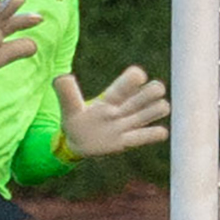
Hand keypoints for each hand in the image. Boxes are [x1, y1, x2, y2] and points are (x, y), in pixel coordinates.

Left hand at [54, 65, 170, 157]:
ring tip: (158, 109)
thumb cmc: (74, 121)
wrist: (76, 143)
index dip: (134, 78)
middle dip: (152, 91)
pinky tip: (159, 132)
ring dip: (157, 109)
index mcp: (110, 98)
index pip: (126, 83)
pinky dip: (156, 133)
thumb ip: (66, 94)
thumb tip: (60, 77)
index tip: (139, 76)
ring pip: (152, 111)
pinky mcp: (127, 141)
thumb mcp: (69, 108)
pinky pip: (147, 136)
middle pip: (146, 94)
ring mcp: (127, 125)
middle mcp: (123, 108)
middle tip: (155, 92)